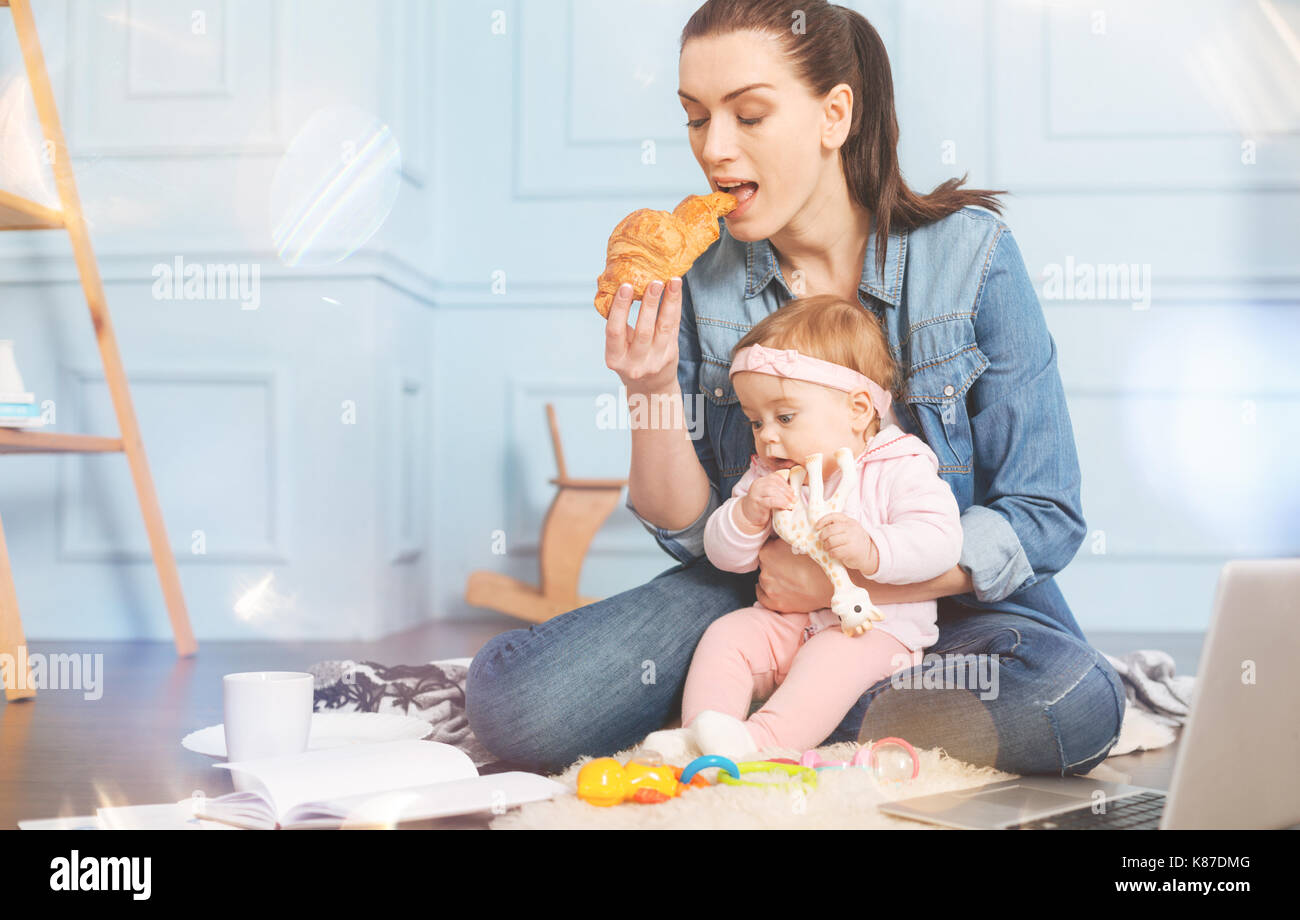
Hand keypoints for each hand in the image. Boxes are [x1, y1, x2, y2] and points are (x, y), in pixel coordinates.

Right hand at [604, 278, 681, 395]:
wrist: (649, 387)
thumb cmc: (629, 359)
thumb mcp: (617, 349)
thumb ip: (618, 325)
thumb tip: (617, 287)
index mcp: (615, 358)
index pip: (615, 331)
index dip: (620, 308)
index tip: (625, 286)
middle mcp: (635, 363)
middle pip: (644, 330)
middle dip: (649, 304)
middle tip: (654, 282)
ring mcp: (656, 361)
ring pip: (664, 328)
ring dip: (669, 302)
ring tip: (672, 281)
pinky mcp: (671, 355)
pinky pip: (674, 327)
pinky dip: (675, 307)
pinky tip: (676, 290)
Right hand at [740, 473, 795, 528]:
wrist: (747, 516)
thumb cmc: (761, 505)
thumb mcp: (767, 494)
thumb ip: (776, 490)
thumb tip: (793, 491)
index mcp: (760, 481)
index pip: (775, 477)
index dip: (785, 483)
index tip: (792, 491)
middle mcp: (757, 485)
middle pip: (774, 483)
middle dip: (787, 491)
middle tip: (794, 499)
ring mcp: (756, 493)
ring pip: (773, 491)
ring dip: (785, 497)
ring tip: (792, 503)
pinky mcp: (757, 503)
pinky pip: (771, 501)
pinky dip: (781, 503)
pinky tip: (787, 507)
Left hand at [755, 537, 832, 612]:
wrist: (828, 584)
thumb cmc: (816, 561)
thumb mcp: (798, 541)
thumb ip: (783, 539)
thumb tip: (777, 539)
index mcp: (767, 553)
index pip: (767, 550)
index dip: (776, 551)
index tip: (785, 554)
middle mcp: (764, 571)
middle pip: (765, 565)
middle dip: (774, 565)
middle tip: (789, 566)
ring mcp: (769, 588)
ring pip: (765, 580)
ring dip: (772, 578)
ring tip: (788, 578)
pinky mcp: (774, 603)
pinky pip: (762, 597)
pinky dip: (766, 592)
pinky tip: (775, 589)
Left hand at [813, 512, 877, 574]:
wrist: (870, 554)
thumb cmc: (856, 541)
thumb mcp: (851, 529)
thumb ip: (839, 526)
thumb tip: (820, 528)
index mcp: (849, 521)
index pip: (833, 516)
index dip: (822, 521)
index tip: (817, 527)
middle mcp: (851, 529)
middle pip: (830, 530)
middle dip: (823, 536)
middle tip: (822, 540)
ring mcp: (851, 540)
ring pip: (831, 541)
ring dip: (826, 546)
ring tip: (828, 548)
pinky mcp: (850, 551)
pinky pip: (834, 551)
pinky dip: (831, 553)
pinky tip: (833, 554)